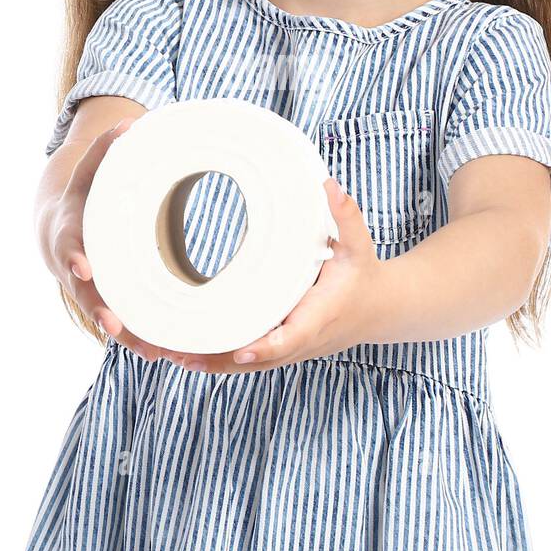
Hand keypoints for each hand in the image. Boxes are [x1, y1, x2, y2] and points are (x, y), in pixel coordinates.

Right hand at [51, 117, 176, 362]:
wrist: (56, 230)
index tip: (84, 267)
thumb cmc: (81, 198)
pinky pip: (118, 323)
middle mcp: (74, 266)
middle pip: (83, 292)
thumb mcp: (88, 172)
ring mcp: (85, 288)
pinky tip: (160, 353)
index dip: (74, 256)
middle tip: (115, 325)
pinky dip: (135, 339)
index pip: (69, 244)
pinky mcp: (102, 301)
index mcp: (71, 233)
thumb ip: (107, 151)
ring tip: (152, 351)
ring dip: (125, 334)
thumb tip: (131, 122)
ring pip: (102, 315)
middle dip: (98, 309)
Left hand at [160, 178, 384, 374]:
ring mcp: (291, 350)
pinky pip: (248, 360)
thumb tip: (330, 184)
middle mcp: (301, 342)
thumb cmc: (365, 276)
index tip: (241, 350)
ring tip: (169, 353)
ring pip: (246, 365)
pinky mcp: (282, 349)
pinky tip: (188, 354)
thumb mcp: (359, 245)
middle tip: (177, 353)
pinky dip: (219, 359)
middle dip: (217, 360)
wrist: (381, 309)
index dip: (265, 347)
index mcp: (317, 318)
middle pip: (256, 361)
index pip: (289, 339)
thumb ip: (346, 216)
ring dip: (210, 362)